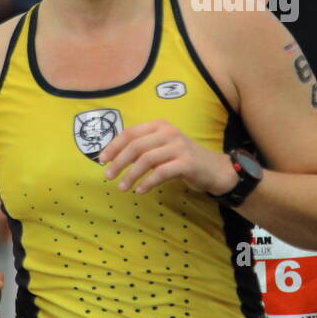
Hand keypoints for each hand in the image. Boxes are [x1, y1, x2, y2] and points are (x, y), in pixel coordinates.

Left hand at [99, 122, 235, 197]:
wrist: (214, 169)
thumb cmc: (182, 160)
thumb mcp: (162, 148)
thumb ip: (143, 148)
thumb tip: (113, 157)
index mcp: (160, 126)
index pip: (130, 132)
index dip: (114, 146)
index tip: (102, 159)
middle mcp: (169, 133)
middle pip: (136, 146)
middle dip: (118, 161)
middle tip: (108, 176)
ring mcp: (179, 147)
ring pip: (146, 159)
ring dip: (131, 175)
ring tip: (122, 187)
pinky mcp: (187, 163)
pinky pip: (161, 173)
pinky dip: (148, 182)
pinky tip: (140, 191)